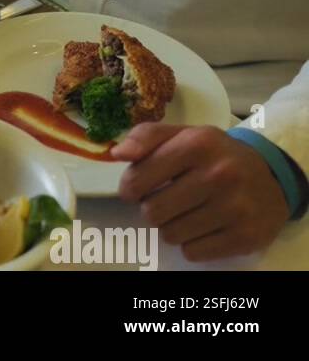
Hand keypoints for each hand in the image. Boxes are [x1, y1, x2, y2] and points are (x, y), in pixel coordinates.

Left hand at [112, 123, 287, 261]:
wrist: (271, 175)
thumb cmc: (213, 154)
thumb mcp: (182, 135)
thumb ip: (145, 137)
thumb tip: (118, 153)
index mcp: (197, 144)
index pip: (136, 180)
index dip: (130, 188)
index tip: (138, 188)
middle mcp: (219, 174)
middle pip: (151, 212)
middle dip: (152, 208)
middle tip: (169, 199)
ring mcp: (235, 207)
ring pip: (170, 235)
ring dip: (172, 226)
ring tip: (188, 211)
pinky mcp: (245, 236)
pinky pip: (192, 252)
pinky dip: (192, 243)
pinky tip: (205, 226)